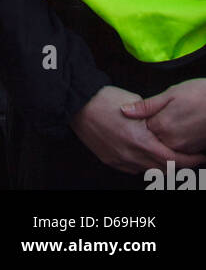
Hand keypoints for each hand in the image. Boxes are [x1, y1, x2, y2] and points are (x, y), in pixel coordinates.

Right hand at [70, 85, 205, 173]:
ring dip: (160, 166)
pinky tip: (145, 154)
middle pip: (162, 170)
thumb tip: (163, 125)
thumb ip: (152, 118)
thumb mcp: (135, 103)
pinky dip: (143, 164)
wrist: (76, 103)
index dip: (189, 161)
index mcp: (140, 141)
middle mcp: (130, 155)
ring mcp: (119, 160)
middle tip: (187, 158)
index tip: (199, 157)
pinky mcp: (110, 161)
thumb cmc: (105, 99)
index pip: (173, 160)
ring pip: (148, 171)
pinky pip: (133, 168)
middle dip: (178, 166)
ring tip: (167, 155)